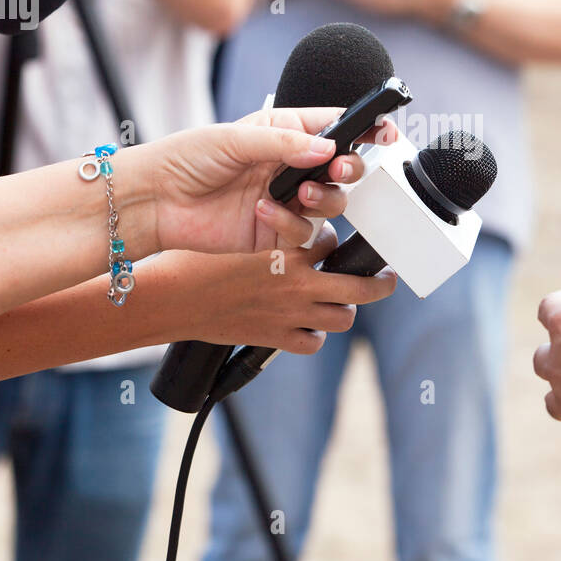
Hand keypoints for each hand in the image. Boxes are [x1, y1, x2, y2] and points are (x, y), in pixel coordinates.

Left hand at [135, 106, 382, 255]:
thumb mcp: (235, 139)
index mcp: (284, 132)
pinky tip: (262, 211)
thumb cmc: (187, 159)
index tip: (383, 133)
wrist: (156, 202)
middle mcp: (290, 165)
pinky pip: (303, 231)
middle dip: (350, 168)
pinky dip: (289, 223)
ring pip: (332, 202)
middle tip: (338, 168)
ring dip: (325, 197)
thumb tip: (329, 148)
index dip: (364, 129)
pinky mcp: (275, 230)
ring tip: (300, 192)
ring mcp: (286, 199)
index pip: (335, 126)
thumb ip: (286, 143)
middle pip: (344, 167)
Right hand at [160, 224, 396, 353]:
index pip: (334, 241)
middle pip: (359, 287)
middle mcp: (298, 283)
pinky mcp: (275, 338)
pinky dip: (314, 336)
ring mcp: (290, 314)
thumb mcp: (240, 233)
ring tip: (342, 304)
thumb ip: (270, 231)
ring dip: (344, 310)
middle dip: (379, 284)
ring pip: (342, 318)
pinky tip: (307, 327)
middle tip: (386, 279)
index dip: (335, 242)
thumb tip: (285, 217)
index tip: (334, 243)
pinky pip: (313, 343)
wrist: (173, 299)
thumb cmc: (197, 259)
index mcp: (290, 250)